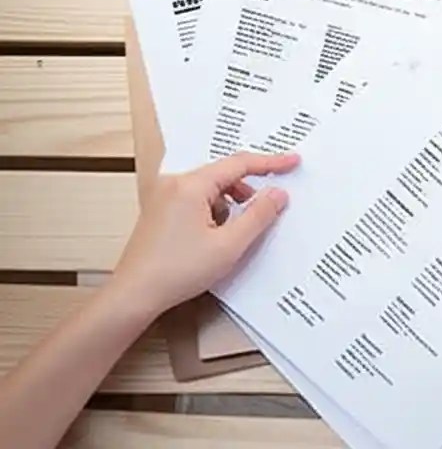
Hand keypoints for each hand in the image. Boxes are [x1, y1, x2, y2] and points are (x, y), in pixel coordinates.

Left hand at [109, 152, 300, 317]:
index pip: (239, 164)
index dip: (270, 163)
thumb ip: (258, 215)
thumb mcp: (230, 245)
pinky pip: (196, 199)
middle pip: (224, 175)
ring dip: (231, 203)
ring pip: (210, 189)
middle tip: (271, 204)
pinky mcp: (160, 210)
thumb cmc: (177, 271)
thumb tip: (278, 193)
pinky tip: (217, 235)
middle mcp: (174, 184)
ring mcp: (164, 196)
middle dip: (249, 189)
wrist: (134, 294)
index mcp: (191, 186)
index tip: (292, 162)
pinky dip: (214, 210)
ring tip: (238, 230)